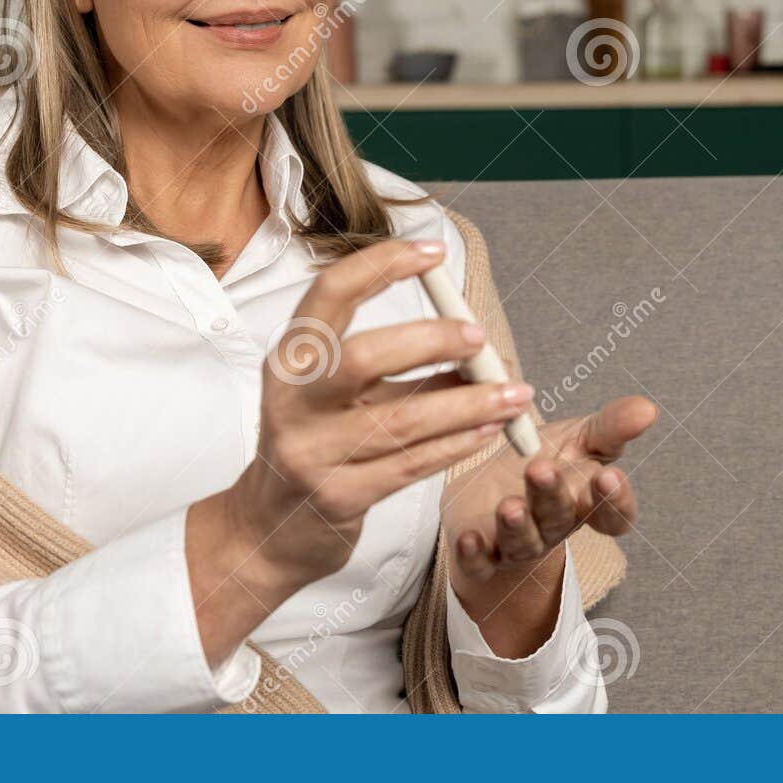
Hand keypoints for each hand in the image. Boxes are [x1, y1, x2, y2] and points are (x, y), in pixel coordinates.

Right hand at [218, 237, 533, 594]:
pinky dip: (457, 445)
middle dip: (432, 341)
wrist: (268, 528)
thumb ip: (397, 369)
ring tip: (515, 393)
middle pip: (365, 356)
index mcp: (290, 360)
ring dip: (469, 403)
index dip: (382, 264)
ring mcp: (312, 453)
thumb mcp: (339, 396)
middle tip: (480, 337)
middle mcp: (293, 401)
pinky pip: (411, 465)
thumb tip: (475, 346)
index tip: (434, 254)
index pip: (331, 294)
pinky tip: (488, 431)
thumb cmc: (316, 444)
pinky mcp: (339, 497)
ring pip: (403, 420)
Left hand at [439, 394, 656, 584]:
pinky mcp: (482, 553)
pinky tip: (469, 538)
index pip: (614, 514)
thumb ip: (613, 426)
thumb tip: (648, 409)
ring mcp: (519, 543)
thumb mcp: (581, 436)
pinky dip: (475, 555)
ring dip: (517, 526)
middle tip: (541, 468)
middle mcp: (556, 526)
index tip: (608, 475)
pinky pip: (480, 563)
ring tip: (509, 506)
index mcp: (586, 501)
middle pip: (559, 518)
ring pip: (523, 542)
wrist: (493, 487)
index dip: (614, 501)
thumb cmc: (546, 458)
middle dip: (552, 496)